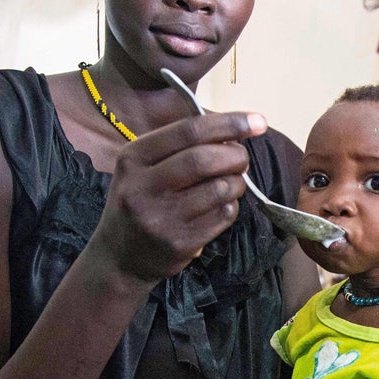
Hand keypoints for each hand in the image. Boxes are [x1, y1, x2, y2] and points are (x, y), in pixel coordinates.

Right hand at [90, 112, 267, 282]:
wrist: (120, 257)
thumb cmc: (142, 200)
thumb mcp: (143, 165)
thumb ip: (182, 144)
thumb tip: (235, 129)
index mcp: (133, 157)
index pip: (189, 130)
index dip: (229, 123)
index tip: (258, 121)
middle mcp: (142, 186)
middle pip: (204, 159)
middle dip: (236, 155)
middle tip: (242, 159)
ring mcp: (160, 217)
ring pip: (220, 188)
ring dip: (237, 182)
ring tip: (231, 183)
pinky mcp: (179, 242)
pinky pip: (223, 215)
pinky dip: (231, 205)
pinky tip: (220, 206)